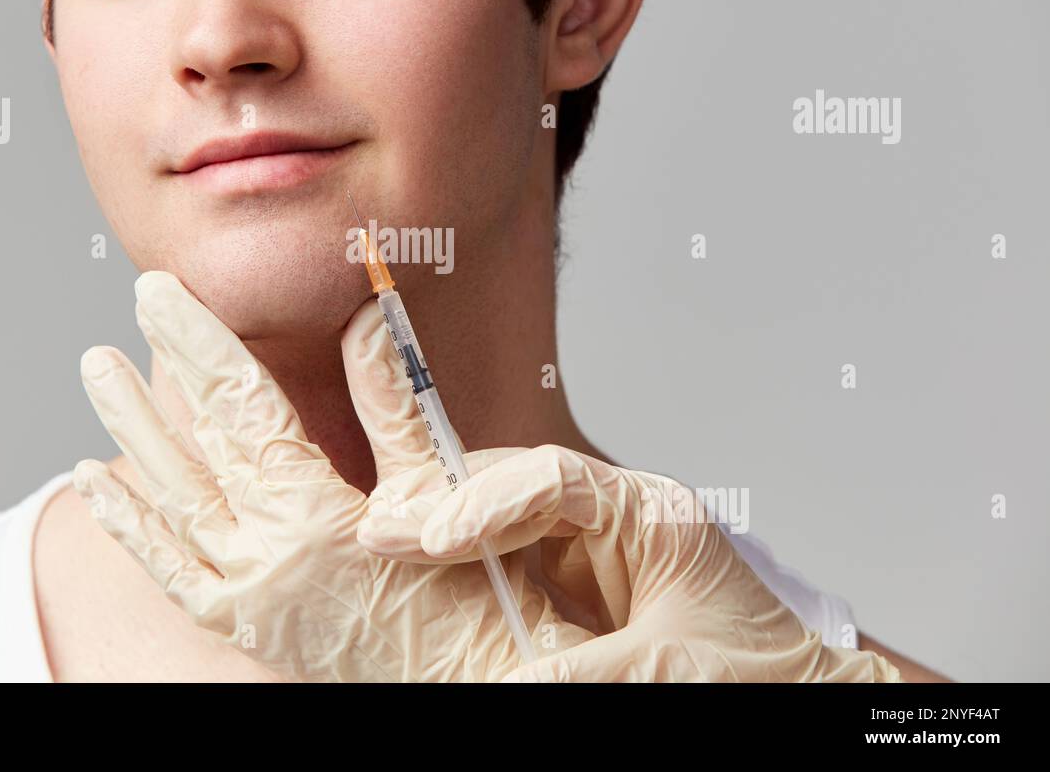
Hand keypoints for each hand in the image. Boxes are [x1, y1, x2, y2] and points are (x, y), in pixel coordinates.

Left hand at [72, 271, 591, 681]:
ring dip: (131, 430)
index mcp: (314, 513)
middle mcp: (265, 554)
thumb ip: (396, 402)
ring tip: (98, 370)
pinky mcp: (240, 625)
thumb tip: (373, 316)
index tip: (165, 290)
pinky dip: (129, 526)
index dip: (201, 340)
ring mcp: (245, 594)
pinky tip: (94, 484)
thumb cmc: (469, 596)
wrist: (468, 688)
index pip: (243, 404)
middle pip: (201, 441)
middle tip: (138, 300)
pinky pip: (168, 572)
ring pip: (170, 499)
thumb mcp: (440, 490)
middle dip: (167, 364)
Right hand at [359, 445, 903, 681]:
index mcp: (653, 515)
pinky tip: (426, 564)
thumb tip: (504, 679)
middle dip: (449, 501)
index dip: (488, 499)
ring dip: (447, 522)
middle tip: (386, 525)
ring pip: (504, 515)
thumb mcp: (669, 670)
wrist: (793, 698)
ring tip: (391, 536)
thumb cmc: (763, 677)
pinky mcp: (576, 585)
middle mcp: (617, 520)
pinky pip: (508, 558)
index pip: (555, 481)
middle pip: (516, 485)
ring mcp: (593, 550)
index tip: (437, 533)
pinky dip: (464, 559)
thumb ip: (586, 671)